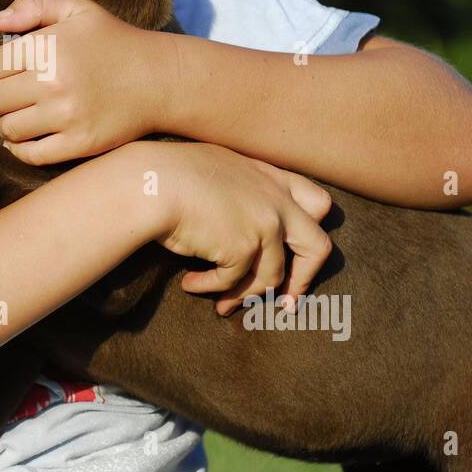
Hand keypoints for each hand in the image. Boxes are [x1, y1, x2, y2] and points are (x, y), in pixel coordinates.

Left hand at [0, 0, 170, 163]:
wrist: (158, 79)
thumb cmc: (113, 41)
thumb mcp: (77, 9)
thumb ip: (34, 4)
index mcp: (46, 48)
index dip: (1, 67)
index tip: (18, 69)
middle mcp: (53, 82)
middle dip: (2, 96)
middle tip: (20, 94)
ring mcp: (66, 116)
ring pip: (8, 128)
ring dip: (10, 123)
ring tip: (24, 114)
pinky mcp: (78, 143)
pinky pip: (30, 154)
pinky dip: (21, 149)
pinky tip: (28, 138)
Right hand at [136, 141, 333, 315]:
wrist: (153, 183)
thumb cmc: (171, 174)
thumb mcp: (219, 168)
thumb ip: (243, 189)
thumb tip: (239, 222)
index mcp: (272, 179)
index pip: (318, 204)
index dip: (311, 233)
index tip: (296, 257)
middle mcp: (277, 203)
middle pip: (318, 248)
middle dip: (303, 280)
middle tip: (286, 302)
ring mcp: (265, 226)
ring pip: (270, 278)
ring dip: (242, 295)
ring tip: (218, 302)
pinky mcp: (243, 248)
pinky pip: (232, 281)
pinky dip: (211, 288)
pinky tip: (190, 284)